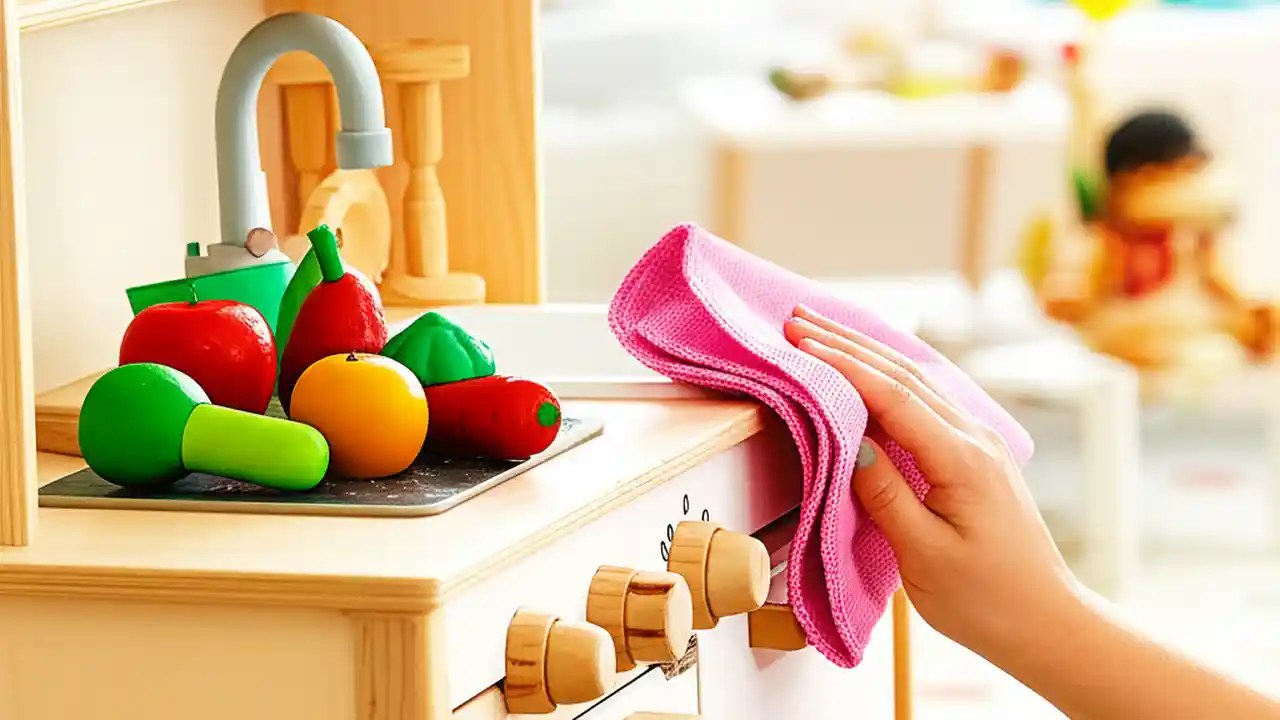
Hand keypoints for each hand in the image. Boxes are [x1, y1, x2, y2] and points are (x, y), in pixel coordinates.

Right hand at [783, 305, 1081, 658]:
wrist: (1047, 623)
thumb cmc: (988, 601)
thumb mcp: (924, 556)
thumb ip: (886, 495)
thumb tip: (852, 442)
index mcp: (963, 460)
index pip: (894, 396)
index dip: (844, 366)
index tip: (801, 344)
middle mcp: (975, 440)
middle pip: (904, 374)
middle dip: (847, 342)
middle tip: (797, 320)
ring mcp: (979, 444)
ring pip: (917, 380)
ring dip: (867, 352)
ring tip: (823, 330)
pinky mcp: (975, 456)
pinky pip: (926, 400)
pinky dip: (889, 376)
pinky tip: (871, 369)